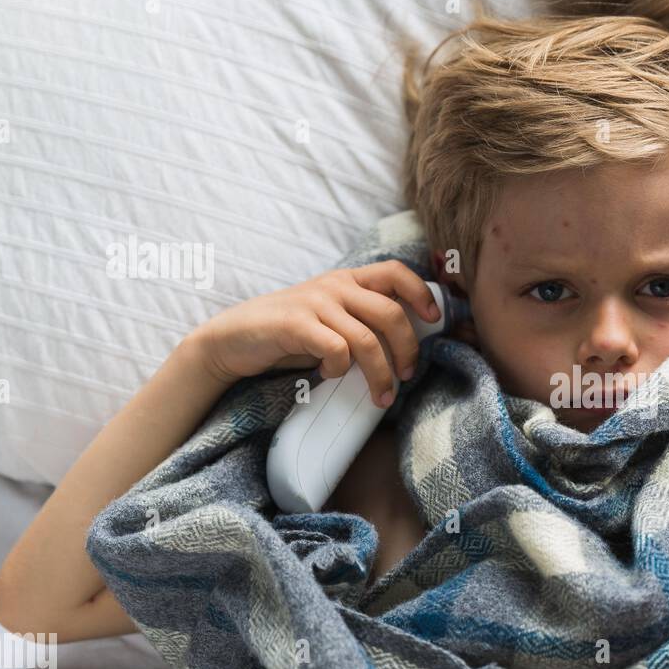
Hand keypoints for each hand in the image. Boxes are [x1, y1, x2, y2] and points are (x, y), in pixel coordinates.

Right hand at [193, 260, 440, 407]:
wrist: (233, 339)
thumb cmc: (290, 335)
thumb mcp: (331, 319)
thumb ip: (362, 320)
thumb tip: (408, 344)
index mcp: (348, 280)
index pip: (396, 272)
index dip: (421, 293)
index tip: (435, 320)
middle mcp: (335, 286)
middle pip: (391, 313)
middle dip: (407, 350)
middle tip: (407, 376)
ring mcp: (315, 303)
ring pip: (368, 339)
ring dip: (380, 374)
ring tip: (381, 396)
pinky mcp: (295, 324)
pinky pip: (336, 349)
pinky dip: (339, 369)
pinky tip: (329, 375)